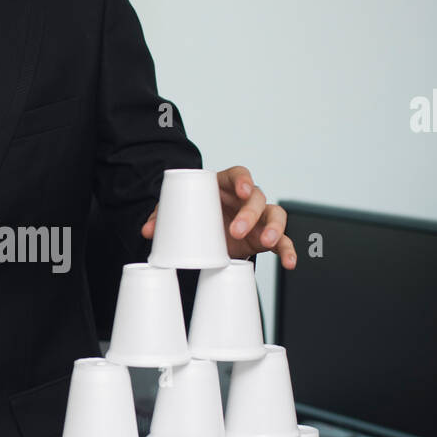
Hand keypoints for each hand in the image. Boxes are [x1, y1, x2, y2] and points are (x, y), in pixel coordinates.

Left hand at [141, 165, 296, 268]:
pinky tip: (289, 262)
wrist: (204, 234)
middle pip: (257, 197)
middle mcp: (246, 199)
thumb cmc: (195, 214)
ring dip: (274, 227)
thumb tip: (147, 231)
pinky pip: (283, 241)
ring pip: (276, 215)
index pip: (240, 174)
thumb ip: (163, 217)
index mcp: (225, 185)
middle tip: (237, 229)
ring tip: (267, 241)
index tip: (241, 190)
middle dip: (250, 212)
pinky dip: (288, 250)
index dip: (243, 180)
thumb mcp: (178, 212)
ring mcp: (258, 218)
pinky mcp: (265, 237)